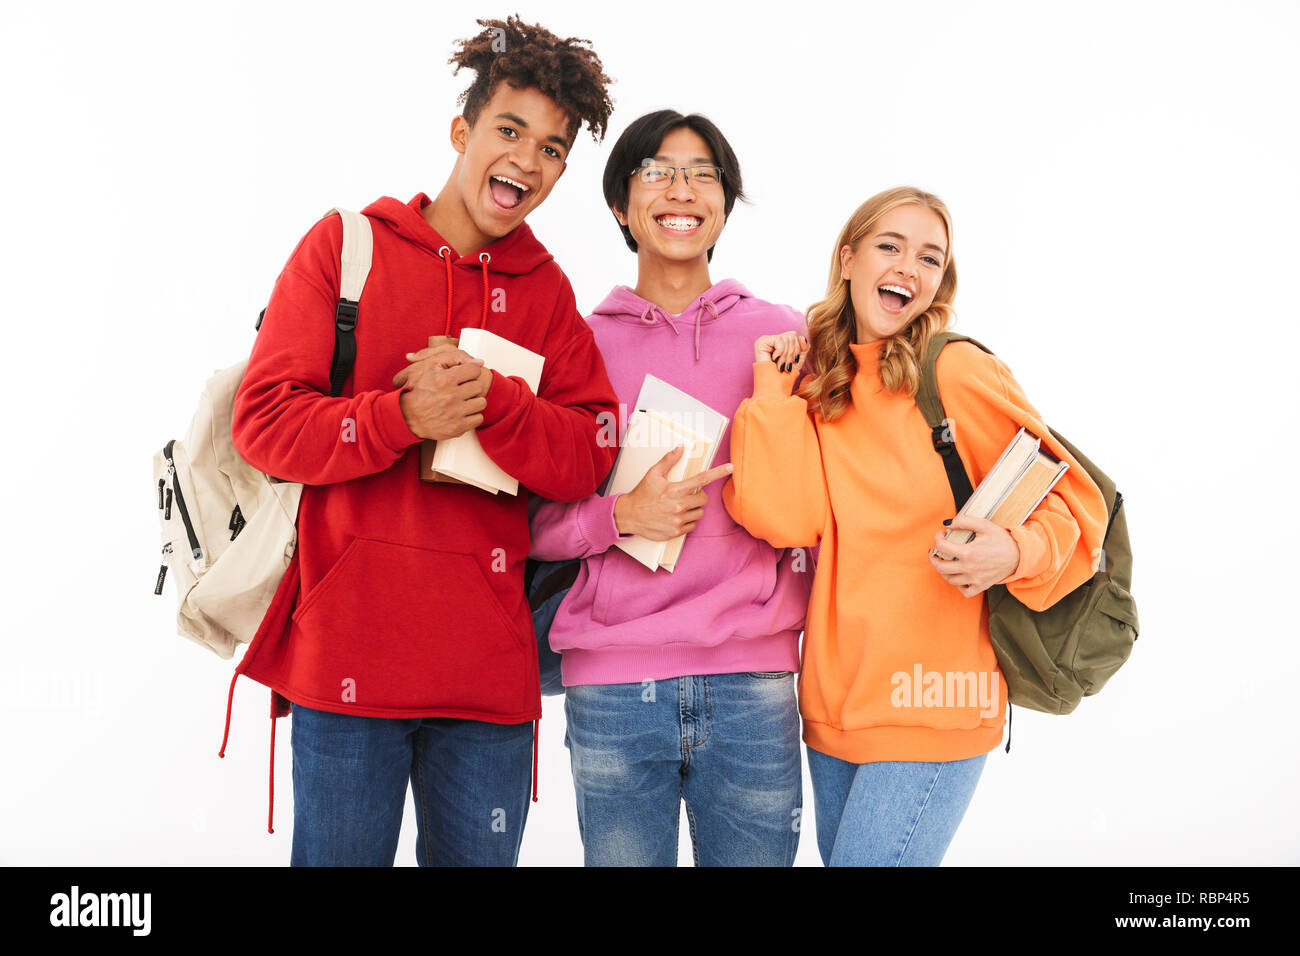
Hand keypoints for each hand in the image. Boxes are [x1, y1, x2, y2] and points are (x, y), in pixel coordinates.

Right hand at [392, 345, 488, 440]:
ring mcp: (455, 413)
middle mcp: (451, 396)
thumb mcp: (428, 366)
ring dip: (474, 401)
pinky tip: (462, 412)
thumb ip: (452, 358)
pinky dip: (472, 416)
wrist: (406, 416)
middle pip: (478, 386)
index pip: (474, 370)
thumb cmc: (417, 390)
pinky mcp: (457, 427)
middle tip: (463, 389)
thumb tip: (478, 361)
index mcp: (445, 380)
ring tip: (463, 401)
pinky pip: (478, 418)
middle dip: (471, 386)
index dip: (470, 371)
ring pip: (481, 403)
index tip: (466, 375)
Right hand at [613, 446, 734, 540]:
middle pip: (703, 499)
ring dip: (694, 509)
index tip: (731, 468)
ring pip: (699, 513)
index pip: (702, 479)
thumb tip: (680, 448)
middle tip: (687, 495)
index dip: (718, 472)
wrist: (628, 516)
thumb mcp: (653, 474)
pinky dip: (687, 521)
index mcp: (675, 489)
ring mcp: (678, 520)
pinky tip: (676, 517)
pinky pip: (692, 525)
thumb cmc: (642, 494)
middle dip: (698, 496)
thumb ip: (668, 461)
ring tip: (680, 507)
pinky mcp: (676, 532)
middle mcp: (679, 506)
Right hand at [754, 332, 808, 371]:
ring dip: (786, 355)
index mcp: (780, 341)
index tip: (794, 360)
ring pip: (786, 338)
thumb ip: (804, 347)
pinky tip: (774, 359)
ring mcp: (766, 339)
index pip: (794, 335)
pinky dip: (780, 352)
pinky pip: (779, 340)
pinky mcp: (761, 342)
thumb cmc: (785, 374)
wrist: (775, 384)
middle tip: (787, 365)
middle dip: (792, 353)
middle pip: (791, 336)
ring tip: (781, 365)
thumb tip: (802, 337)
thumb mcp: (798, 359)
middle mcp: (772, 339)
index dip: (797, 348)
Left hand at [927, 515, 1019, 597]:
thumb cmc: (1001, 539)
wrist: (1019, 555)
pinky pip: (964, 591)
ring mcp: (975, 579)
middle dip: (933, 557)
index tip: (942, 534)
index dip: (938, 538)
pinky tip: (960, 576)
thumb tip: (947, 523)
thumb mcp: (984, 525)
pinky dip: (959, 586)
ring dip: (944, 570)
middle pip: (940, 567)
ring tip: (946, 561)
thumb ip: (964, 521)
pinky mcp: (982, 586)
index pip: (941, 546)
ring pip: (950, 579)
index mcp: (969, 552)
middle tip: (935, 551)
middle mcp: (970, 568)